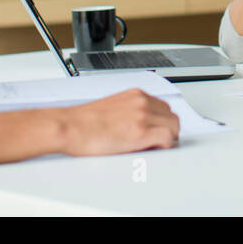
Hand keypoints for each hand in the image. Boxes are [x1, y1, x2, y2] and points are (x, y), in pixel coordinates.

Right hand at [56, 89, 179, 154]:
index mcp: (135, 94)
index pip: (163, 107)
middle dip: (166, 129)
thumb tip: (139, 122)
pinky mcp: (140, 132)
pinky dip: (163, 145)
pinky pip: (167, 138)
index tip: (157, 129)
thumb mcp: (112, 107)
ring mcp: (143, 116)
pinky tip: (150, 149)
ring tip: (150, 146)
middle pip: (171, 116)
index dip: (161, 121)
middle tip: (155, 141)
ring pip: (173, 126)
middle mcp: (141, 102)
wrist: (69, 126)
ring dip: (166, 137)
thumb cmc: (83, 121)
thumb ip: (130, 110)